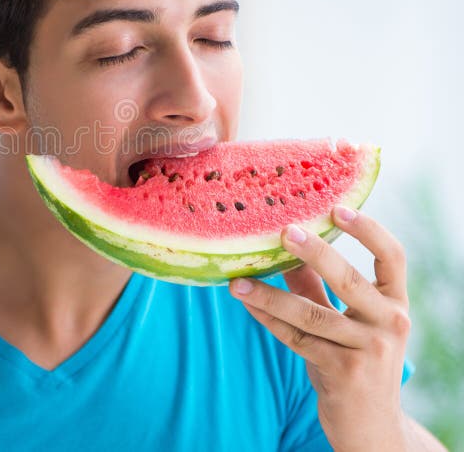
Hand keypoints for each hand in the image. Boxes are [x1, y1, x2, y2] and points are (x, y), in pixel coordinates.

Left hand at [229, 205, 410, 451]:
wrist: (370, 426)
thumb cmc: (354, 361)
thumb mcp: (347, 320)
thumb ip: (319, 285)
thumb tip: (285, 246)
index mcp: (395, 303)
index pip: (392, 256)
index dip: (368, 229)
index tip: (336, 207)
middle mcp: (390, 323)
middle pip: (349, 278)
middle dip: (315, 253)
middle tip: (284, 231)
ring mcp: (368, 349)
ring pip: (311, 313)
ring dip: (270, 294)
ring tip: (239, 279)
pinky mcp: (342, 371)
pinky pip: (296, 337)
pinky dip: (268, 318)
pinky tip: (247, 302)